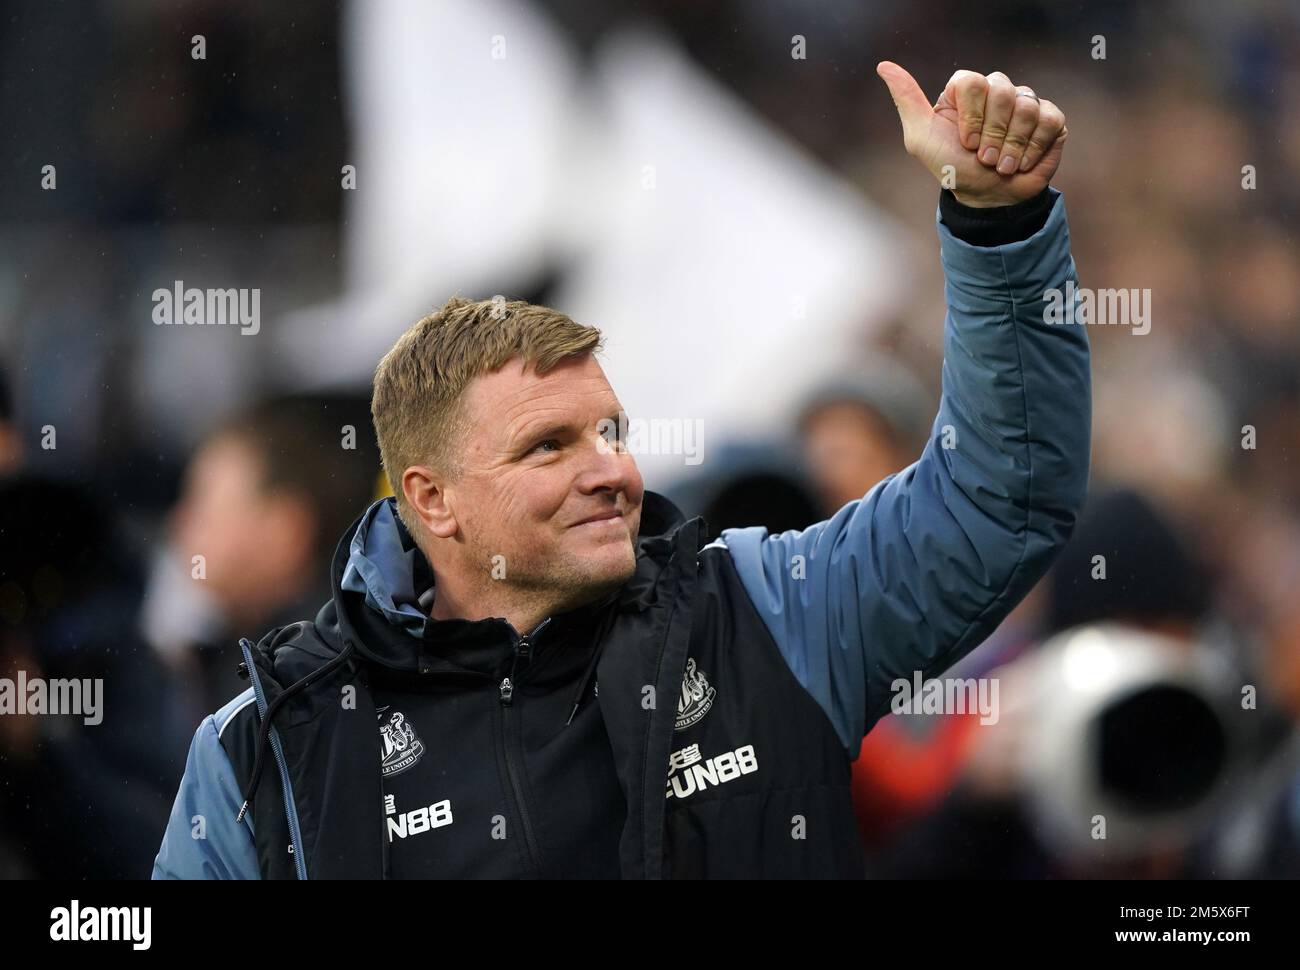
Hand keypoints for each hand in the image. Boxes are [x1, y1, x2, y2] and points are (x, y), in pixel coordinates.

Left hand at [876, 61, 1066, 207]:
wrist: (987, 198)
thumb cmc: (952, 168)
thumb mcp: (921, 139)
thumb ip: (906, 101)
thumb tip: (884, 66)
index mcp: (965, 92)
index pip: (972, 81)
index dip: (972, 116)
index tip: (965, 143)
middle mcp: (995, 91)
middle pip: (1002, 92)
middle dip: (992, 135)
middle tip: (984, 158)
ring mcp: (1024, 103)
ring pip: (1026, 106)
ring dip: (1012, 146)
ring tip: (1002, 164)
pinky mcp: (1050, 119)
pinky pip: (1050, 119)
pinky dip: (1033, 148)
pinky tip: (1023, 162)